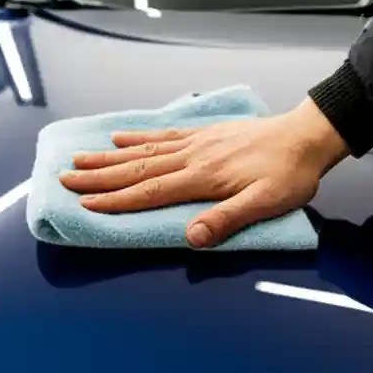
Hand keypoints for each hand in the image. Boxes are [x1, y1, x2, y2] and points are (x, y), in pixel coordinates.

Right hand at [59, 97, 348, 247]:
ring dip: (109, 158)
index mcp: (203, 178)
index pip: (150, 192)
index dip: (116, 200)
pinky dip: (137, 137)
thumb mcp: (266, 204)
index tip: (86, 203)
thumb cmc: (290, 175)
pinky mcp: (204, 134)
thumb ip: (227, 220)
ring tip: (79, 159)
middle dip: (99, 177)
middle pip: (136, 170)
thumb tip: (191, 237)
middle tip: (65, 179)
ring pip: (143, 152)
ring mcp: (196, 143)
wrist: (307, 137)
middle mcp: (192, 157)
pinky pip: (162, 135)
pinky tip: (119, 138)